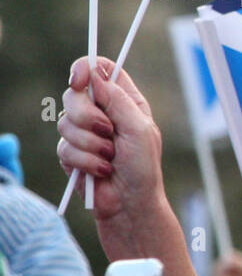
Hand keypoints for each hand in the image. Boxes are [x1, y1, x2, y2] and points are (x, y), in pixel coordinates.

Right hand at [57, 58, 210, 275]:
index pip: (100, 71)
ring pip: (65, 122)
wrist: (131, 206)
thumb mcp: (139, 128)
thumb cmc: (143, 169)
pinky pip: (64, 147)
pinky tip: (100, 172)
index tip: (80, 78)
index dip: (86, 69)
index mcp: (125, 103)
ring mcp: (86, 134)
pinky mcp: (73, 155)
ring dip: (90, 145)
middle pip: (74, 94)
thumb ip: (117, 99)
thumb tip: (96, 73)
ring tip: (110, 159)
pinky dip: (84, 161)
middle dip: (87, 115)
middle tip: (108, 133)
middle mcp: (104, 115)